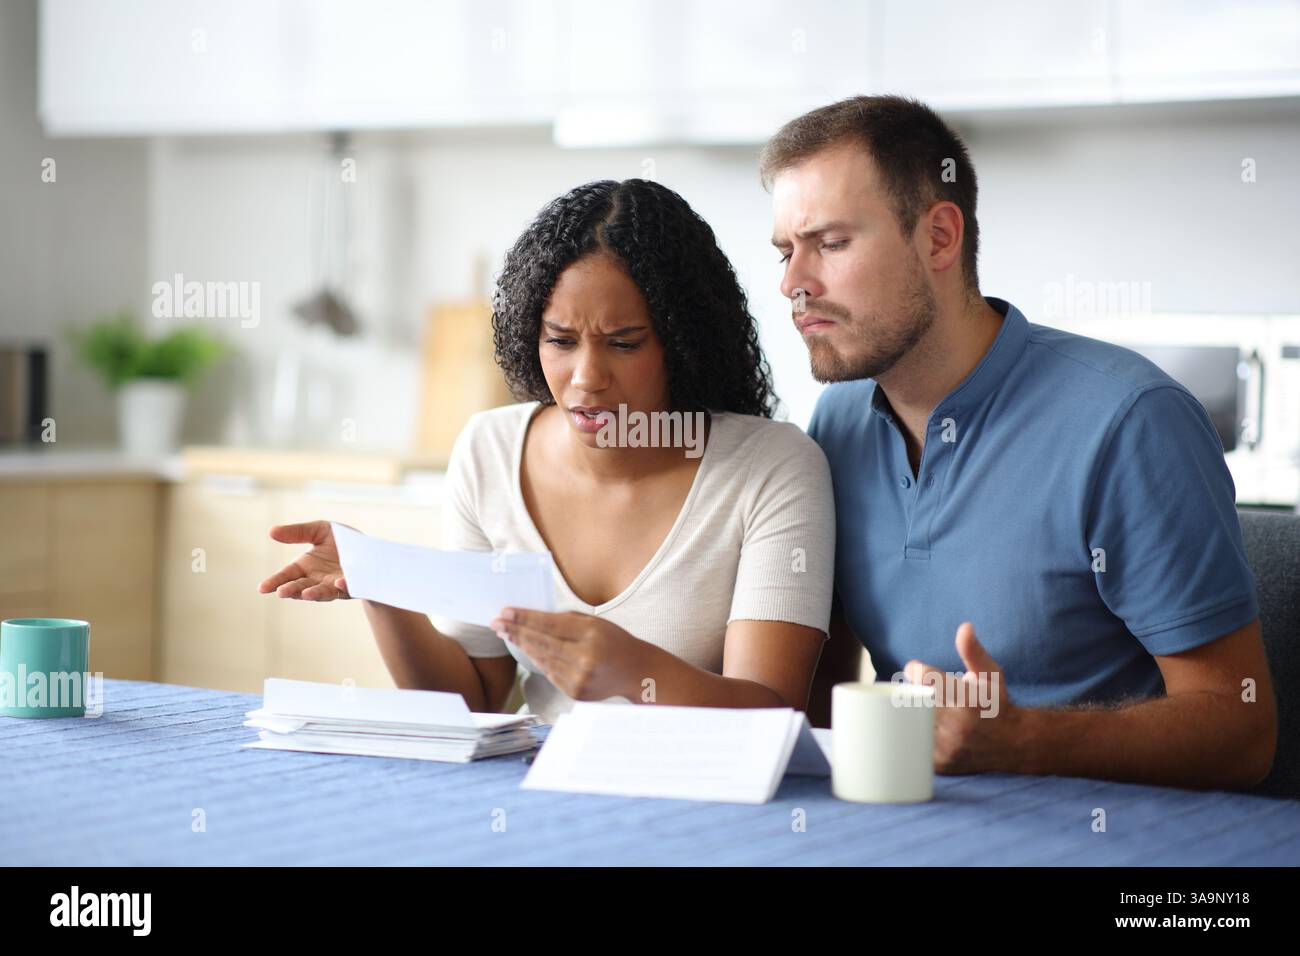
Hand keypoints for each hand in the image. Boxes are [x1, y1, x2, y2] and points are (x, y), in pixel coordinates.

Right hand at [258, 520, 351, 600]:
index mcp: (306, 567)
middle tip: (281, 592)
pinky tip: (339, 582)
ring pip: (324, 592)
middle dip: (292, 590)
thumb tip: (271, 531)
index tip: (262, 589)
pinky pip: (349, 588)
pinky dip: (344, 586)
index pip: (287, 576)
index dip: (275, 582)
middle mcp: (318, 580)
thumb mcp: (319, 530)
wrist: (371, 549)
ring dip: (315, 594)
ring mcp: (336, 585)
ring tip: (307, 594)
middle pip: (301, 587)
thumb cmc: (342, 541)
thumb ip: (298, 532)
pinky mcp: (355, 585)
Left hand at [487, 608, 643, 701]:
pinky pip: (550, 673)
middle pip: (541, 643)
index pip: (549, 624)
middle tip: (496, 623)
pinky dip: (539, 660)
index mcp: (591, 634)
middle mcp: (584, 658)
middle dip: (516, 631)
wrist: (636, 671)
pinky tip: (529, 650)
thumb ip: (566, 621)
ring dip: (523, 646)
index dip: (524, 618)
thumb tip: (531, 618)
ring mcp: (579, 678)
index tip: (505, 612)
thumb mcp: (595, 623)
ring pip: (542, 659)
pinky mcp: (575, 692)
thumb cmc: (614, 641)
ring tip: (507, 633)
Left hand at [904, 622, 1020, 774]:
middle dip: (908, 693)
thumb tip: (964, 626)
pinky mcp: (940, 765)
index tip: (915, 669)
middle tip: (914, 690)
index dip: (915, 670)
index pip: (924, 677)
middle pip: (911, 701)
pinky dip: (912, 734)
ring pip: (908, 724)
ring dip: (907, 714)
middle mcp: (957, 726)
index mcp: (967, 700)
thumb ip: (973, 651)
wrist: (1013, 744)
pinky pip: (913, 745)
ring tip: (917, 708)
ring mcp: (948, 749)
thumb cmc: (997, 703)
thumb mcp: (990, 674)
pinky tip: (920, 728)